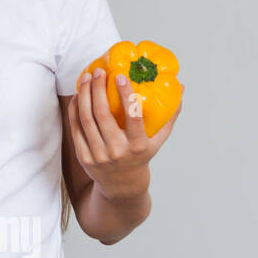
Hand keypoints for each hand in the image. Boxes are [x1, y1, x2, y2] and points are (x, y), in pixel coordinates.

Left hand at [69, 67, 181, 200]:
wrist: (122, 186)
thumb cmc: (141, 157)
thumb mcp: (158, 140)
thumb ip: (169, 115)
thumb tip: (182, 89)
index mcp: (138, 145)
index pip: (132, 116)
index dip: (126, 94)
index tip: (120, 76)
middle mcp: (117, 151)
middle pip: (102, 114)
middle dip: (98, 88)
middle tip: (99, 71)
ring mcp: (98, 155)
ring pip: (86, 119)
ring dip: (85, 95)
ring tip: (87, 77)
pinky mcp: (84, 157)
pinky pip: (76, 128)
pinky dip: (75, 109)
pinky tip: (78, 95)